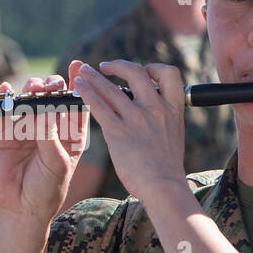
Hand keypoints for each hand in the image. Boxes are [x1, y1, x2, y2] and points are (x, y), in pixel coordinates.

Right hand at [0, 67, 88, 220]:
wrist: (20, 208)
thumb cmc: (47, 189)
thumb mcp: (56, 163)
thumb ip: (50, 135)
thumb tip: (44, 108)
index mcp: (71, 133)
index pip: (76, 103)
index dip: (77, 83)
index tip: (76, 66)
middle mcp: (50, 126)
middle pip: (51, 96)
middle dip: (51, 85)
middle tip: (49, 87)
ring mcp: (27, 127)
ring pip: (28, 98)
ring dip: (30, 89)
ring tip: (31, 91)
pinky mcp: (5, 132)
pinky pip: (2, 109)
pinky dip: (1, 97)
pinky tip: (2, 91)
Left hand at [73, 60, 186, 203]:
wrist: (163, 186)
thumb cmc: (168, 167)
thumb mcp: (174, 135)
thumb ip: (164, 118)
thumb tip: (155, 112)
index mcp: (172, 108)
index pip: (169, 74)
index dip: (154, 68)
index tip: (143, 70)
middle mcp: (155, 108)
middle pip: (137, 72)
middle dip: (118, 65)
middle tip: (104, 66)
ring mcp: (136, 118)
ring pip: (111, 87)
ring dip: (93, 76)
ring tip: (82, 70)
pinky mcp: (118, 131)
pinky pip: (98, 105)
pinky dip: (86, 93)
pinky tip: (78, 87)